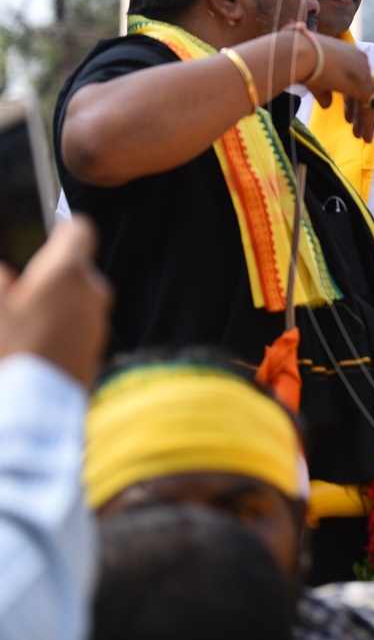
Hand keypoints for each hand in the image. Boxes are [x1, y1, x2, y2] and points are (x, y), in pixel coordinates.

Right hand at [0, 219, 112, 386]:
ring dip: (53, 302)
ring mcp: (99, 321)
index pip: (79, 229)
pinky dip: (60, 324)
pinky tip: (35, 343)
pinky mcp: (98, 347)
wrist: (32, 410)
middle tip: (16, 292)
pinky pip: (79, 323)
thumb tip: (7, 272)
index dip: (58, 229)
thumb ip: (1, 280)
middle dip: (45, 276)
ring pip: (76, 297)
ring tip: (21, 323)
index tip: (41, 240)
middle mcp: (92, 292)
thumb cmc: (12, 354)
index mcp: (67, 273)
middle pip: (73, 268)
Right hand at [289, 25, 373, 141]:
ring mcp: (364, 74)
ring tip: (358, 135)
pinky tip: (364, 136)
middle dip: (360, 111)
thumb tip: (327, 105)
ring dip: (364, 120)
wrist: (301, 56)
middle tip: (356, 127)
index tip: (349, 116)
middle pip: (366, 91)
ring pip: (369, 101)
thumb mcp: (317, 81)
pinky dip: (368, 124)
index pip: (358, 82)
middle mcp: (362, 63)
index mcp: (352, 56)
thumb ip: (325, 92)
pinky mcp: (363, 86)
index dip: (353, 101)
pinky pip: (369, 109)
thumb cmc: (303, 64)